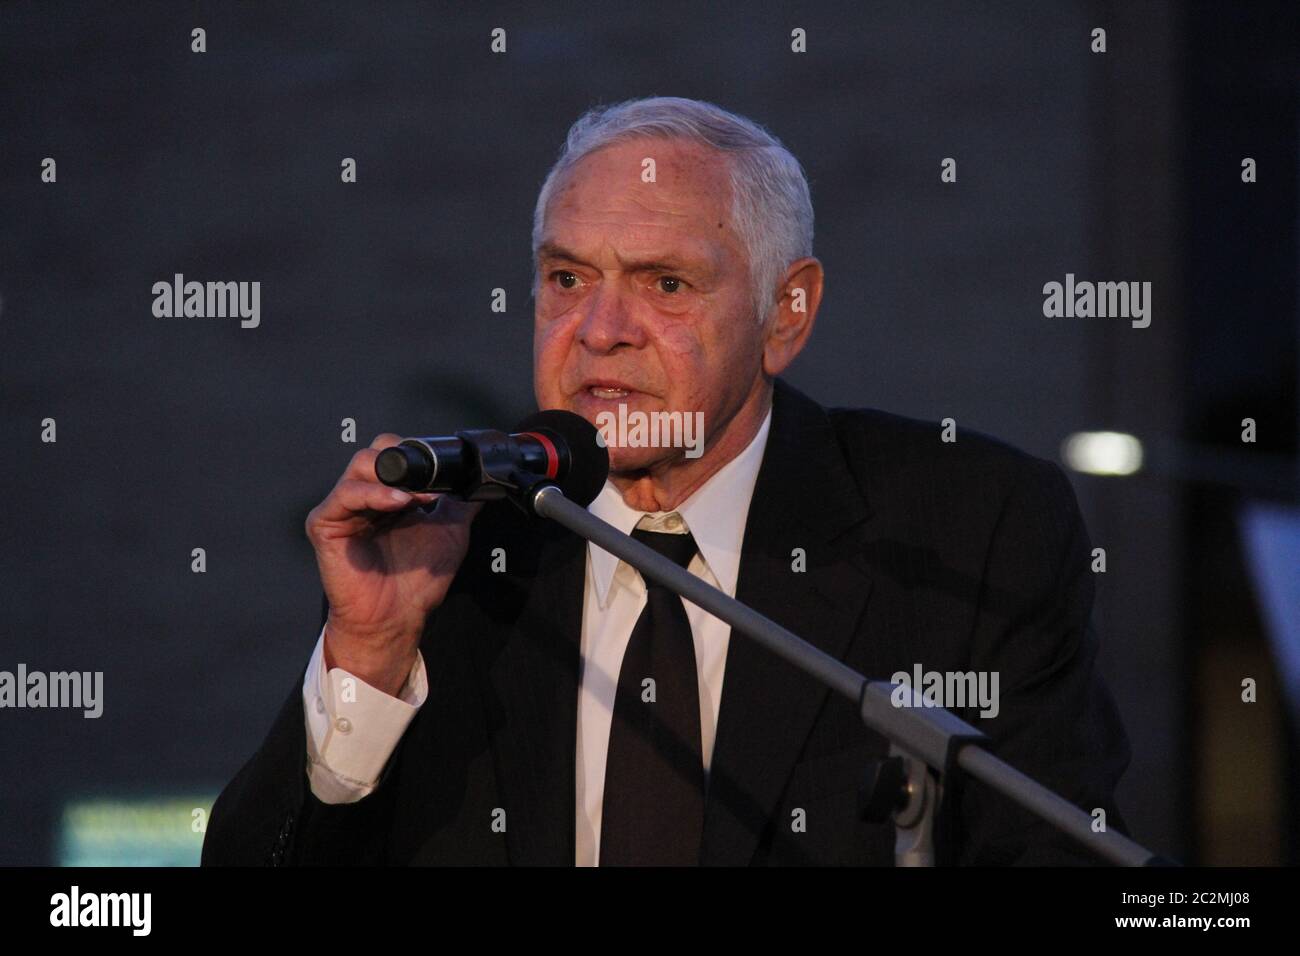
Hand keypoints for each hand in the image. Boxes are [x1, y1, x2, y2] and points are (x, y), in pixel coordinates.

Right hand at [304, 434, 482, 694]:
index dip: (421, 458)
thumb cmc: (416, 580)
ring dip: (395, 476)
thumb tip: (481, 480)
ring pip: (360, 465)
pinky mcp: (324, 523)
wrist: (397, 617)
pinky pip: (344, 494)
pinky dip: (374, 493)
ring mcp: (343, 507)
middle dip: (406, 461)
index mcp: (388, 494)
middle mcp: (365, 496)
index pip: (396, 453)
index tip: (446, 473)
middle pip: (376, 452)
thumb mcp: (450, 531)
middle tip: (430, 484)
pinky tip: (397, 503)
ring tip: (417, 498)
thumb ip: (460, 503)